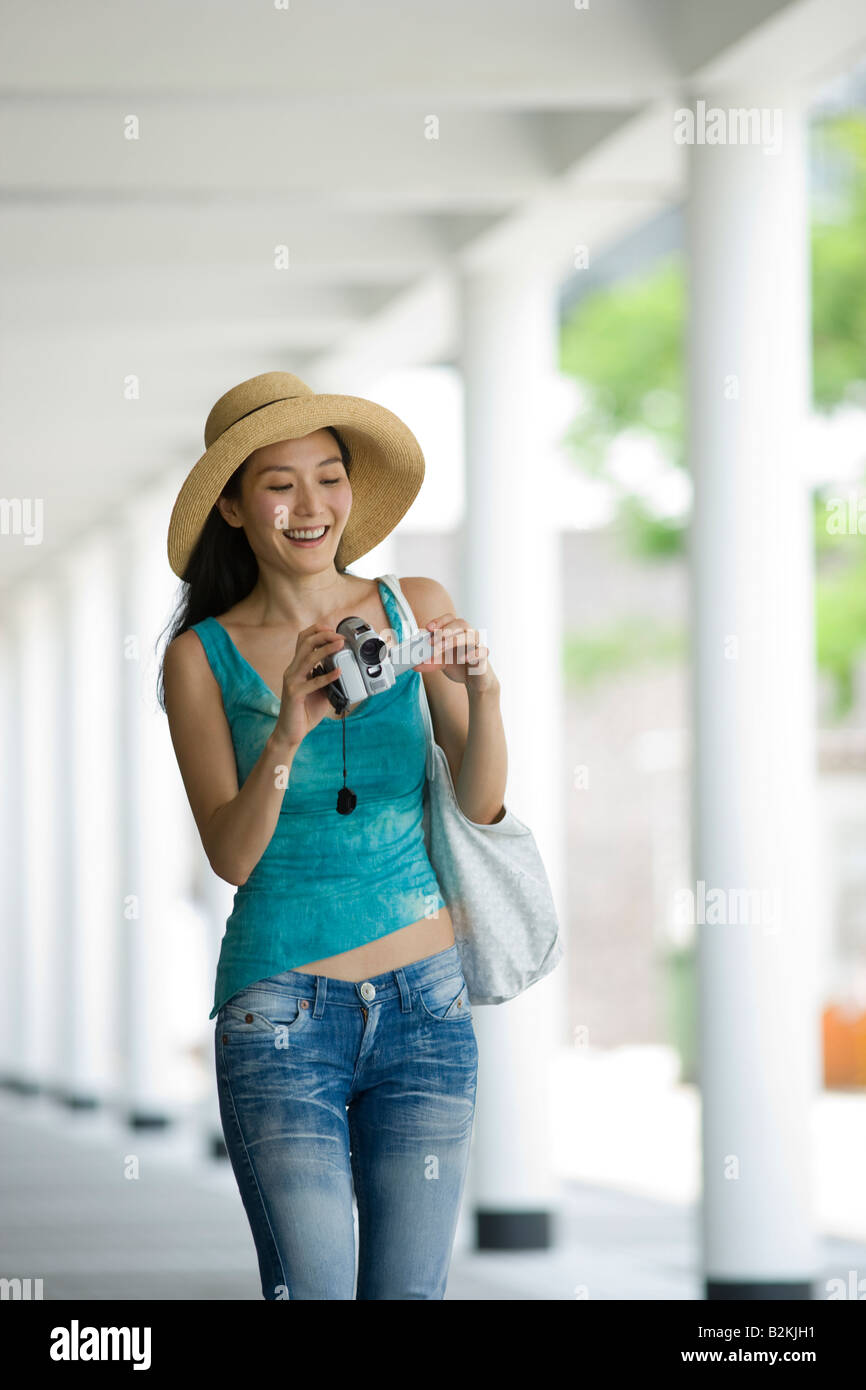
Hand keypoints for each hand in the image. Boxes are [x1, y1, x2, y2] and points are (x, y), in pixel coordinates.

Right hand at [274, 626, 345, 747]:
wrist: (290, 733)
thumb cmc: (304, 712)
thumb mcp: (320, 691)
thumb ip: (329, 679)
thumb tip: (346, 670)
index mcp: (297, 668)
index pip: (302, 640)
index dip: (317, 631)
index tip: (333, 629)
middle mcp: (292, 671)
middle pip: (304, 643)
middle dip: (323, 635)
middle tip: (340, 636)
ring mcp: (292, 681)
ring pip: (308, 657)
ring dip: (326, 649)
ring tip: (340, 645)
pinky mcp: (294, 694)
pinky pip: (313, 682)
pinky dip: (327, 675)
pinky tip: (339, 672)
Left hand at [412, 613, 498, 693]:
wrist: (474, 680)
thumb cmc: (458, 666)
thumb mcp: (440, 663)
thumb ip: (428, 662)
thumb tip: (415, 664)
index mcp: (456, 632)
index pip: (449, 618)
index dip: (439, 621)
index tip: (428, 628)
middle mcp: (468, 635)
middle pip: (461, 623)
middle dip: (445, 630)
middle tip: (432, 642)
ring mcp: (477, 645)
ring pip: (471, 635)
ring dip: (455, 640)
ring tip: (442, 648)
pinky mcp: (484, 658)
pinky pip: (483, 651)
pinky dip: (474, 653)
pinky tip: (463, 658)